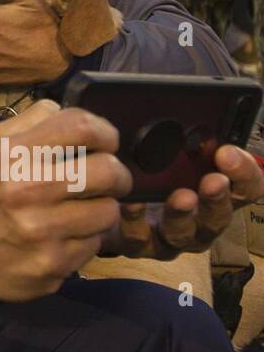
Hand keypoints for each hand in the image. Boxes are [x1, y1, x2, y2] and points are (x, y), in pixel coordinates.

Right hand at [0, 101, 130, 301]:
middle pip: (109, 171)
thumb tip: (73, 114)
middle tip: (109, 178)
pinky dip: (85, 238)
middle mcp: (28, 192)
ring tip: (80, 209)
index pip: (83, 127)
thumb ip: (33, 121)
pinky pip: (94, 245)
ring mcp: (42, 233)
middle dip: (117, 174)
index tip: (107, 142)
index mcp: (14, 155)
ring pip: (108, 212)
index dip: (106, 131)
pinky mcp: (51, 266)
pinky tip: (63, 235)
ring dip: (101, 208)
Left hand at [105, 144, 263, 260]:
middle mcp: (200, 218)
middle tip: (213, 181)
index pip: (246, 187)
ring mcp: (171, 235)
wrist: (105, 195)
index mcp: (216, 191)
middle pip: (220, 215)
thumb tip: (189, 107)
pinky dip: (135, 222)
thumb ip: (183, 131)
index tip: (228, 152)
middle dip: (218, 197)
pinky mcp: (139, 244)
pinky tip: (129, 204)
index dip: (244, 173)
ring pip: (184, 233)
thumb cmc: (147, 163)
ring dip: (183, 215)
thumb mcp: (168, 141)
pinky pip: (140, 239)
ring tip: (179, 198)